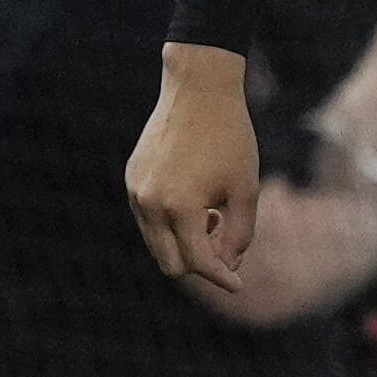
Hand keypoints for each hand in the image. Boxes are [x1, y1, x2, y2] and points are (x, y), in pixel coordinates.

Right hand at [126, 44, 266, 284]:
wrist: (198, 91)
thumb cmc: (230, 138)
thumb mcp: (246, 188)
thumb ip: (239, 233)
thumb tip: (227, 265)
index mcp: (179, 208)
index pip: (198, 262)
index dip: (221, 277)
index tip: (238, 285)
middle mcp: (150, 204)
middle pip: (170, 263)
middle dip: (200, 265)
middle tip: (226, 251)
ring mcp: (135, 192)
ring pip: (156, 243)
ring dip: (185, 243)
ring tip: (214, 216)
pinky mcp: (131, 180)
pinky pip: (148, 219)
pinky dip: (171, 224)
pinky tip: (197, 203)